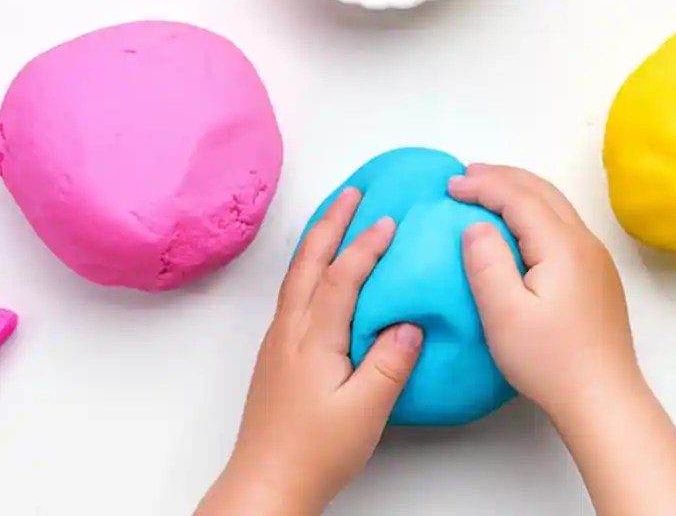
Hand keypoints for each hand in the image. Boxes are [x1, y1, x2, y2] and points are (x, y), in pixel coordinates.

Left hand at [198, 188, 423, 515]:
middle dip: (331, 223)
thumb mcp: (364, 411)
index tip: (389, 220)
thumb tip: (409, 323)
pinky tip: (320, 273)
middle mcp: (290, 331)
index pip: (340, 278)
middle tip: (353, 192)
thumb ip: (389, 364)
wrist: (266, 483)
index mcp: (313, 339)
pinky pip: (293, 293)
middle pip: (308, 263)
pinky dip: (309, 267)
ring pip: (296, 276)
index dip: (365, 246)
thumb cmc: (315, 452)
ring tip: (336, 218)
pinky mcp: (277, 356)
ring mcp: (279, 343)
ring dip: (317, 241)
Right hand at [448, 164, 639, 422]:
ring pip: (556, 207)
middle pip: (542, 191)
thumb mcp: (504, 314)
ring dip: (520, 192)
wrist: (603, 399)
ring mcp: (596, 260)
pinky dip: (534, 212)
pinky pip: (562, 226)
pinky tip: (517, 228)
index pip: (519, 197)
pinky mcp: (597, 278)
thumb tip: (476, 225)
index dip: (482, 185)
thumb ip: (486, 263)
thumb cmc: (550, 361)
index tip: (448, 184)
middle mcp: (585, 243)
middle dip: (502, 177)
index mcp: (562, 246)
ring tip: (487, 191)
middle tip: (465, 175)